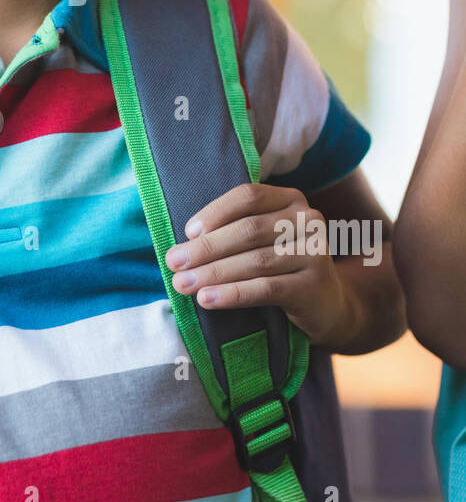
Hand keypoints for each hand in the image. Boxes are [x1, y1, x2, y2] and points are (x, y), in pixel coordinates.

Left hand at [164, 182, 348, 344]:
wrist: (327, 305)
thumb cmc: (282, 267)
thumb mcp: (265, 240)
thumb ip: (234, 231)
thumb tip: (182, 245)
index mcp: (290, 200)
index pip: (248, 196)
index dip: (215, 212)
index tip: (187, 232)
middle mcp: (307, 220)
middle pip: (248, 229)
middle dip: (206, 247)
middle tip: (174, 263)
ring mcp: (315, 252)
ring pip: (255, 260)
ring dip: (214, 273)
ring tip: (184, 284)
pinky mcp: (314, 285)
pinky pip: (266, 288)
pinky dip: (233, 293)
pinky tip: (207, 299)